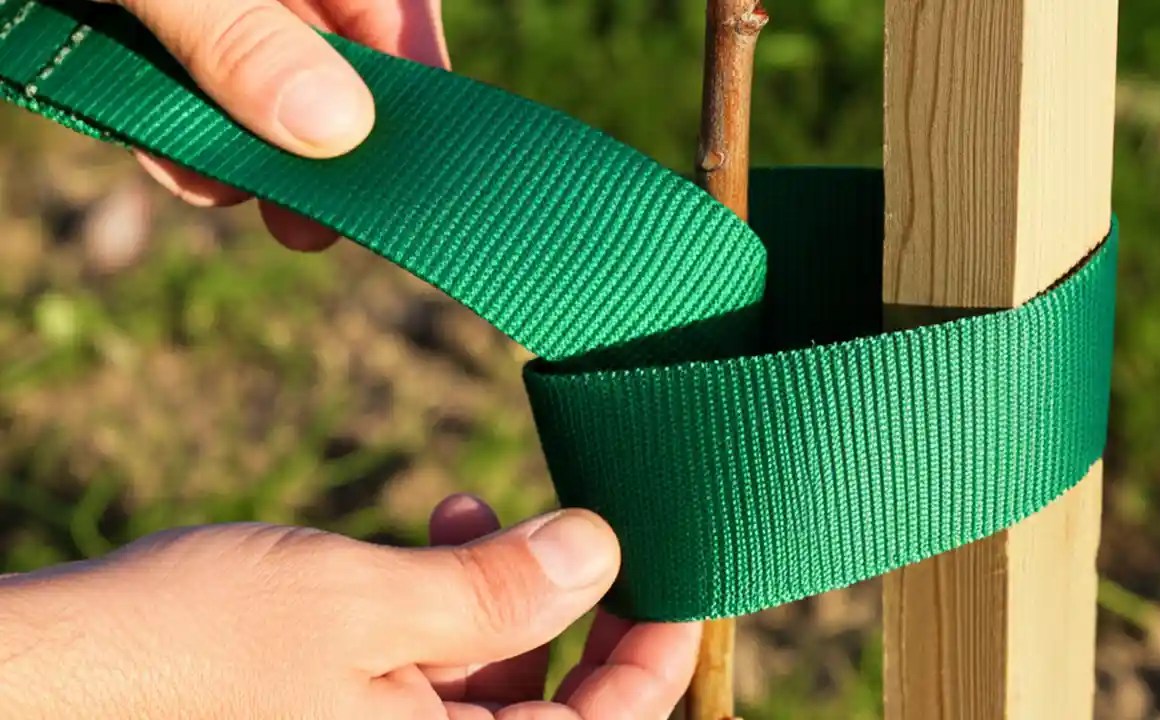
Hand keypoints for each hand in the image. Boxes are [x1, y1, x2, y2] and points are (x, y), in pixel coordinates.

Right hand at [0, 494, 700, 718]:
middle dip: (576, 606)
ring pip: (496, 680)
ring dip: (504, 588)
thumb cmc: (199, 650)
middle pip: (559, 706)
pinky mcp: (348, 715)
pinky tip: (437, 530)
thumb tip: (605, 550)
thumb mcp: (370, 608)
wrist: (62, 676)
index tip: (681, 570)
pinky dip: (448, 602)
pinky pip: (434, 670)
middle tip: (586, 522)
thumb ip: (499, 593)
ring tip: (474, 507)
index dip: (657, 650)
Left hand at [93, 0, 449, 250]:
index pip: (387, 8)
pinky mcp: (141, 11)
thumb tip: (333, 131)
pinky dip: (174, 117)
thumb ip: (242, 36)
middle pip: (320, 47)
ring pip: (245, 65)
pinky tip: (177, 164)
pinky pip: (177, 67)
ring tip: (231, 198)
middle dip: (315, 138)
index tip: (410, 169)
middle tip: (318, 223)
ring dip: (237, 140)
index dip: (406, 87)